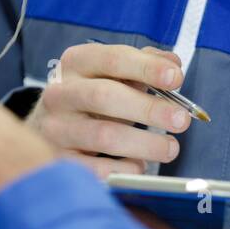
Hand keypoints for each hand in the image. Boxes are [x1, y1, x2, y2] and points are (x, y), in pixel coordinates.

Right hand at [25, 42, 191, 178]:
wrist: (48, 127)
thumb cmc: (91, 98)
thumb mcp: (112, 74)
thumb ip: (144, 64)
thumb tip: (173, 65)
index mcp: (76, 63)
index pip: (113, 59)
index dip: (146, 68)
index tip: (176, 78)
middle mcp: (60, 93)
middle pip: (104, 97)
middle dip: (148, 109)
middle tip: (181, 120)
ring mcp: (55, 128)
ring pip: (102, 137)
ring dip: (143, 144)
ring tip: (170, 148)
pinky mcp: (56, 160)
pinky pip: (94, 169)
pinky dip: (123, 169)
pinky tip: (139, 166)